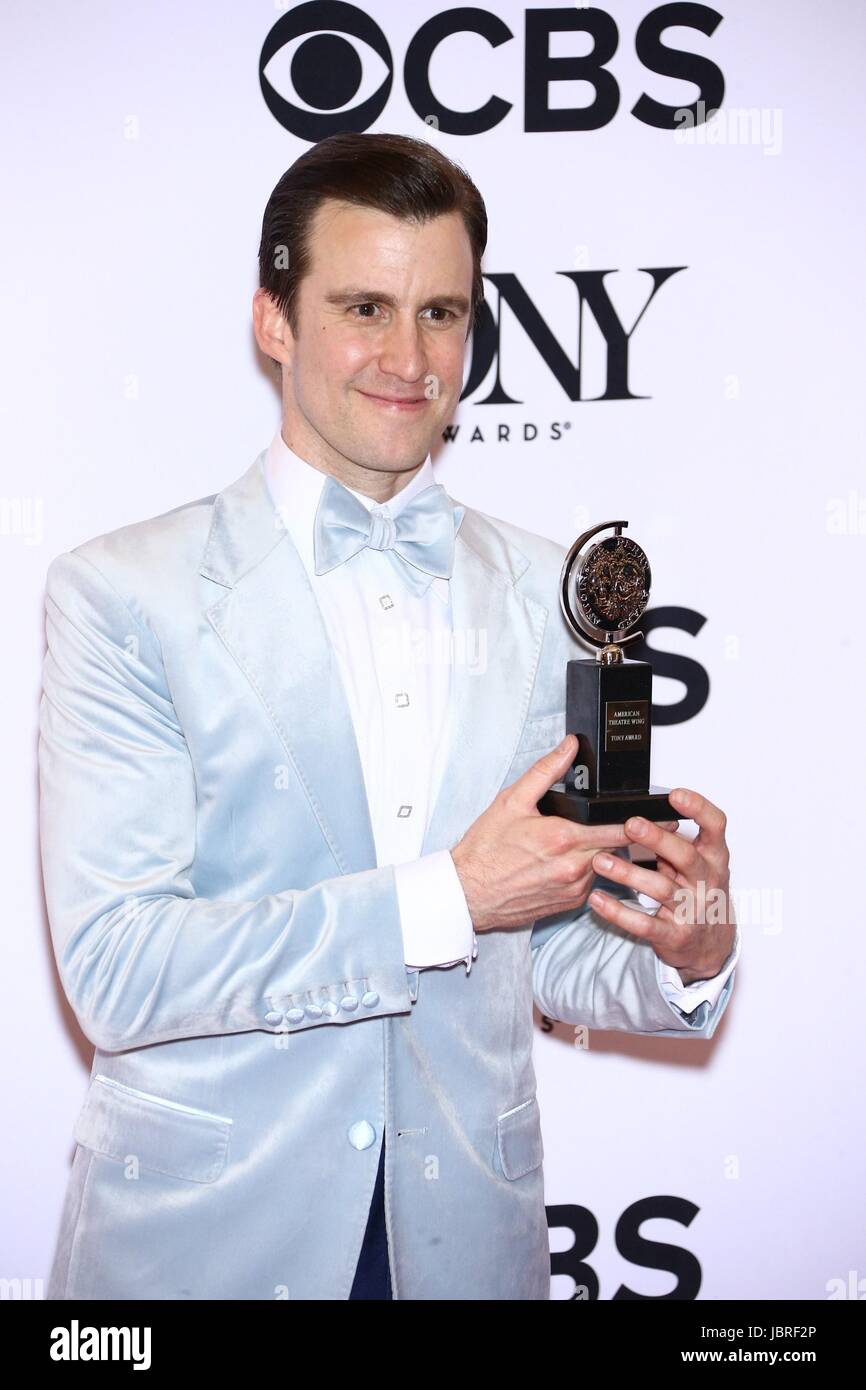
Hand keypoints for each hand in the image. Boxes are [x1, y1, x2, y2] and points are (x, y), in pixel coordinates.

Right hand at [450, 734, 630, 931]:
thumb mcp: (512, 800)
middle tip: (646, 826)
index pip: (620, 829)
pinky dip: (589, 870)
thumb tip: (569, 746)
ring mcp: (574, 889)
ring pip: (606, 865)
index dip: (646, 822)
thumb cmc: (485, 850)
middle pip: (620, 848)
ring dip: (606, 853)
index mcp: (564, 838)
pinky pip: (591, 883)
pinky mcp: (569, 904)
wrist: (468, 893)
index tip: (665, 817)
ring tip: (594, 842)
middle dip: (632, 836)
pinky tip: (570, 861)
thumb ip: (546, 770)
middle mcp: (574, 867)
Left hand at [588, 789, 735, 983]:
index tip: (675, 795)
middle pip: (686, 856)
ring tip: (600, 861)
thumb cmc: (698, 893)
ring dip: (628, 874)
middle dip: (657, 838)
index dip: (699, 809)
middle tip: (630, 824)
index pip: (716, 827)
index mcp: (714, 857)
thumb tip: (639, 813)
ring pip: (661, 889)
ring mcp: (692, 910)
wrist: (711, 944)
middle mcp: (707, 882)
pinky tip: (598, 899)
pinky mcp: (674, 935)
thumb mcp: (697, 863)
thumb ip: (674, 841)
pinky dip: (618, 912)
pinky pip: (644, 924)